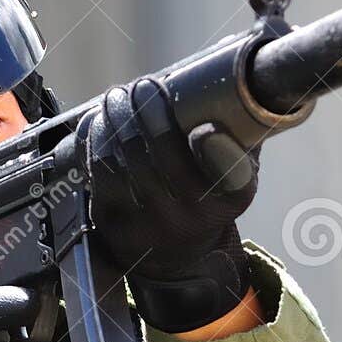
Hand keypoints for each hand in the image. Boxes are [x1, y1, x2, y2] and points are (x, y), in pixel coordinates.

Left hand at [82, 77, 259, 332]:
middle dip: (147, 110)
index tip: (203, 122)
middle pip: (160, 154)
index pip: (226, 171)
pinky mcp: (113, 225)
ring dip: (116, 120)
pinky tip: (100, 121)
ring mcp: (146, 225)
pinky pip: (99, 174)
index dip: (213, 144)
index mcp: (224, 204)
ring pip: (123, 160)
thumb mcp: (235, 182)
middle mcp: (187, 220)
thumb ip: (240, 140)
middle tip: (143, 86)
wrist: (177, 258)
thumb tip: (244, 82)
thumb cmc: (208, 202)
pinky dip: (97, 141)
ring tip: (118, 97)